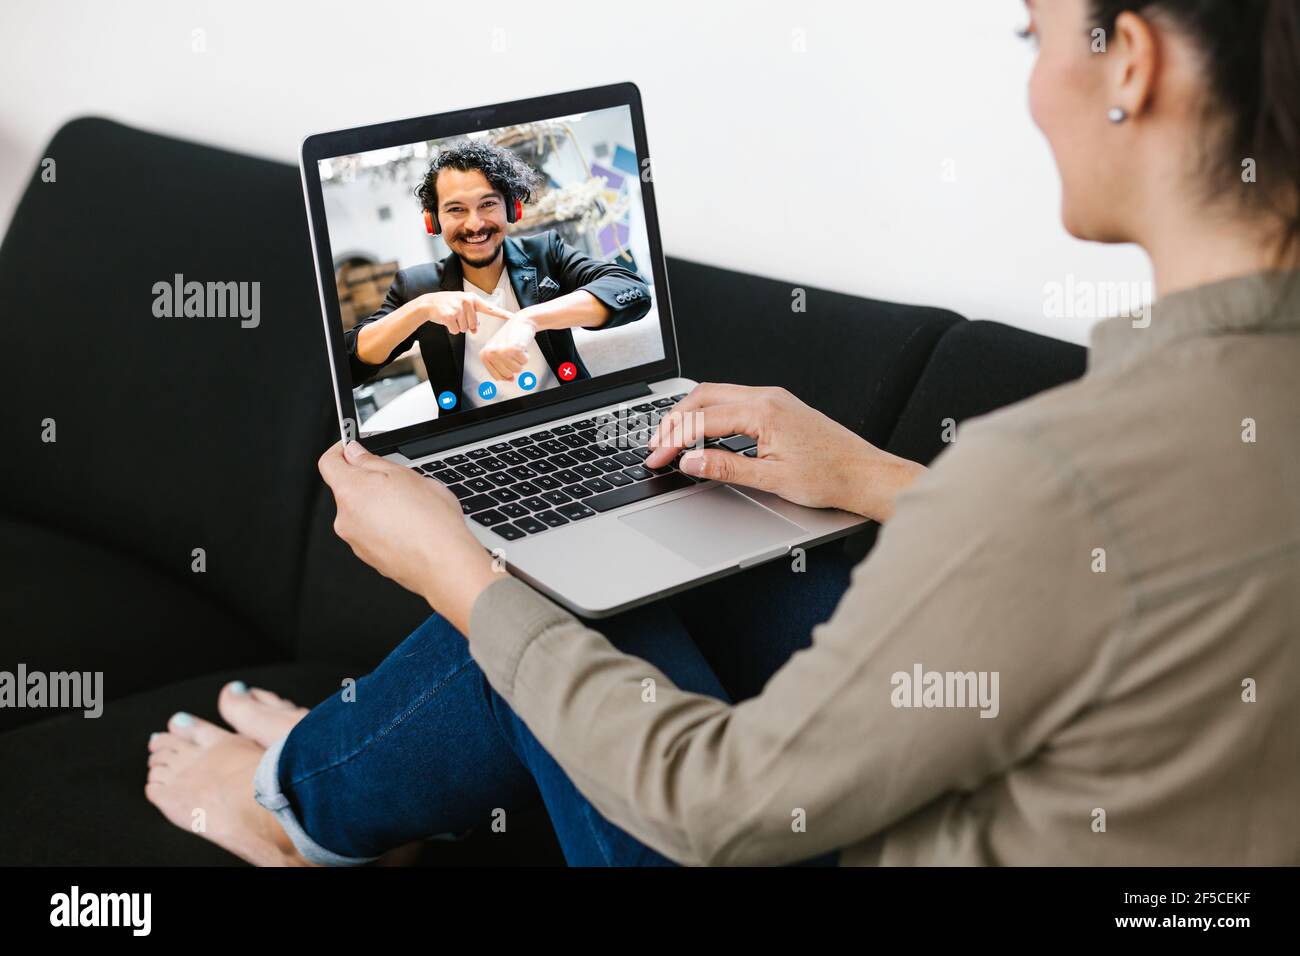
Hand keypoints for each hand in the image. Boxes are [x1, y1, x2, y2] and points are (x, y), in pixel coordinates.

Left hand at [318, 441, 499, 633]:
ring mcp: (356, 541)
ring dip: (379, 506)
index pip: (329, 462)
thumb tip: (355, 454)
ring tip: (411, 508)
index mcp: (350, 492)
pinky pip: (372, 534)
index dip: (341, 450)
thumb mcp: (404, 475)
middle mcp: (345, 518)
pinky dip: (385, 527)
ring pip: (362, 513)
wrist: (444, 564)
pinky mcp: (369, 557)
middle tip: (397, 481)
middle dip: (368, 482)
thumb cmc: (430, 522)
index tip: (353, 447)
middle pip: (347, 490)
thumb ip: (372, 461)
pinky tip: (410, 527)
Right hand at [413, 291, 513, 334]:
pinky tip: (446, 320)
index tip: (514, 317)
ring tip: (451, 316)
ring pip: (465, 329)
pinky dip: (450, 329)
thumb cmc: (448, 305)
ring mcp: (458, 308)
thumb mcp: (462, 307)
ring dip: (457, 326)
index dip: (503, 314)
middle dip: (465, 324)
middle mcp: (467, 302)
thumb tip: (475, 330)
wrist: (429, 303)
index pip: (491, 309)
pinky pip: (455, 330)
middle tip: (456, 316)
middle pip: (474, 325)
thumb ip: (472, 316)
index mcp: (473, 299)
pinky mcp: (450, 315)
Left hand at [479, 313, 538, 379]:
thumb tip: (510, 380)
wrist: (521, 321)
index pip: (497, 377)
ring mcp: (502, 351)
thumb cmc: (511, 336)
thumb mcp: (499, 351)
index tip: (509, 362)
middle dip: (514, 365)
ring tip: (517, 348)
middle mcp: (491, 353)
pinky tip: (522, 345)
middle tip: (513, 352)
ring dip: (521, 360)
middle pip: (508, 374)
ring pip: (517, 369)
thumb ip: (501, 368)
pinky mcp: (514, 348)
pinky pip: (524, 362)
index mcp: (484, 355)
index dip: (507, 373)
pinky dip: (526, 355)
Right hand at [644, 384, 925, 522]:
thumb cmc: (830, 476)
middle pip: (704, 397)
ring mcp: (774, 398)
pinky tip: (703, 432)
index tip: (657, 458)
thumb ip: (725, 468)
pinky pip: (734, 400)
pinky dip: (710, 413)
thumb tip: (689, 463)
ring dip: (690, 414)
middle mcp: (768, 397)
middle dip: (673, 420)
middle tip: (655, 447)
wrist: (865, 474)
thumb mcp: (771, 478)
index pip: (703, 421)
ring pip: (717, 395)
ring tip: (672, 439)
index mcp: (764, 411)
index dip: (673, 440)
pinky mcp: (779, 406)